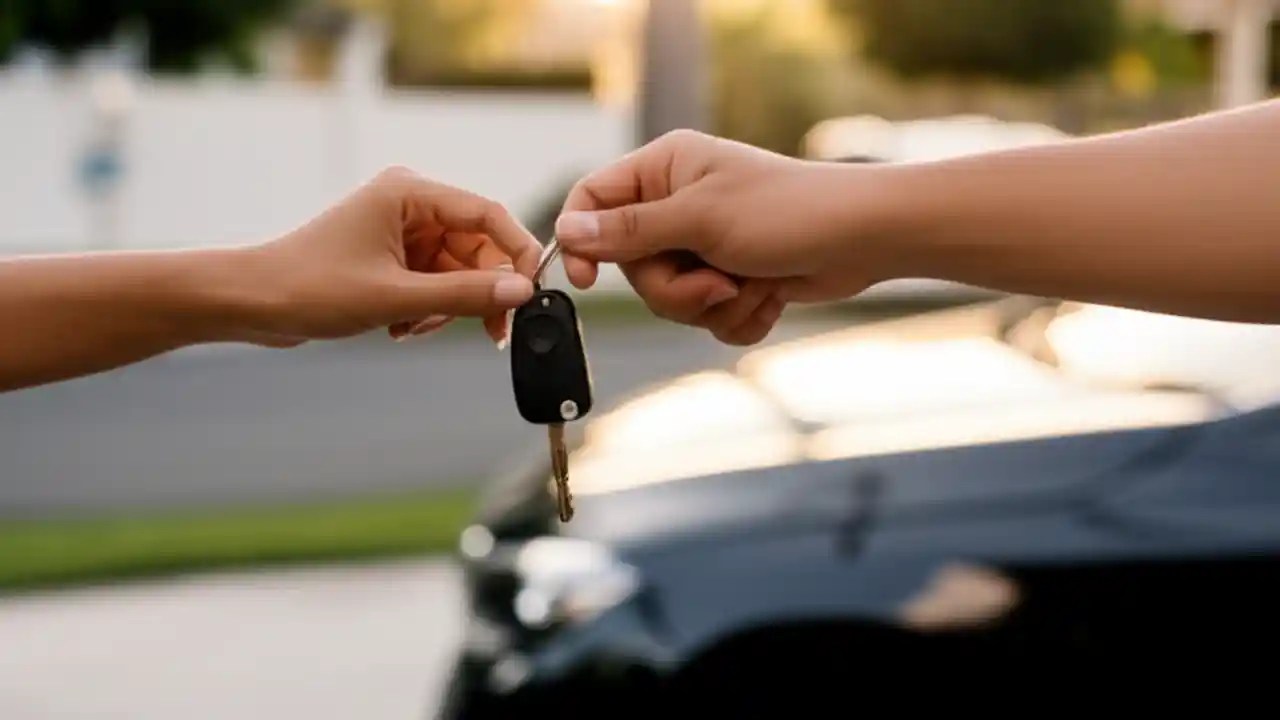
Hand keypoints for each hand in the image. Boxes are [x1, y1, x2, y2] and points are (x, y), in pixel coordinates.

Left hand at [237, 166, 541, 347]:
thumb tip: (520, 292)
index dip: (517, 252)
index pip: (487, 214)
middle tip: (491, 331)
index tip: (533, 289)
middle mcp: (409, 205)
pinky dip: (427, 310)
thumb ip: (463, 295)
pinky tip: (399, 327)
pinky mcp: (392, 258)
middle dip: (480, 291)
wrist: (251, 303)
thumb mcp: (395, 298)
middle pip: (477, 247)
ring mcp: (401, 232)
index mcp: (409, 193)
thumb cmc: (309, 287)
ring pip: (458, 271)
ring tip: (412, 328)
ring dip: (447, 307)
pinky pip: (435, 283)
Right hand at [554, 130, 877, 344]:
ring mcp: (705, 245)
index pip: (593, 200)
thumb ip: (631, 230)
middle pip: (634, 268)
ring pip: (672, 300)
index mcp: (665, 170)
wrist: (864, 239)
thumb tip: (567, 231)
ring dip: (713, 305)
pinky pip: (708, 318)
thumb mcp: (701, 219)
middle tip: (717, 283)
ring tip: (753, 284)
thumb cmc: (789, 211)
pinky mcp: (732, 279)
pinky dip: (740, 316)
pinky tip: (771, 295)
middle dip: (677, 290)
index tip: (587, 281)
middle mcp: (679, 205)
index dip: (583, 242)